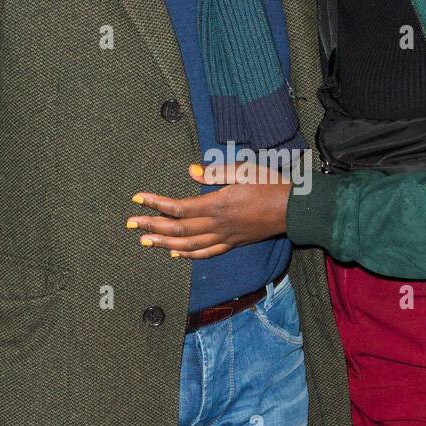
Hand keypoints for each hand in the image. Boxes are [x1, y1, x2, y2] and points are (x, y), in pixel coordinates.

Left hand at [128, 162, 290, 258]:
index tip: (137, 199)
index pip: (178, 207)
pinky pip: (206, 253)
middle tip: (130, 224)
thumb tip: (190, 172)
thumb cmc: (271, 184)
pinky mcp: (233, 243)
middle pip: (177, 228)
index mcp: (217, 204)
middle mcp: (217, 224)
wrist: (294, 209)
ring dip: (164, 242)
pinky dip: (188, 255)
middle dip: (151, 225)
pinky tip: (175, 253)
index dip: (155, 204)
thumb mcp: (244, 169)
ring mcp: (225, 237)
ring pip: (187, 244)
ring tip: (145, 240)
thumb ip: (215, 173)